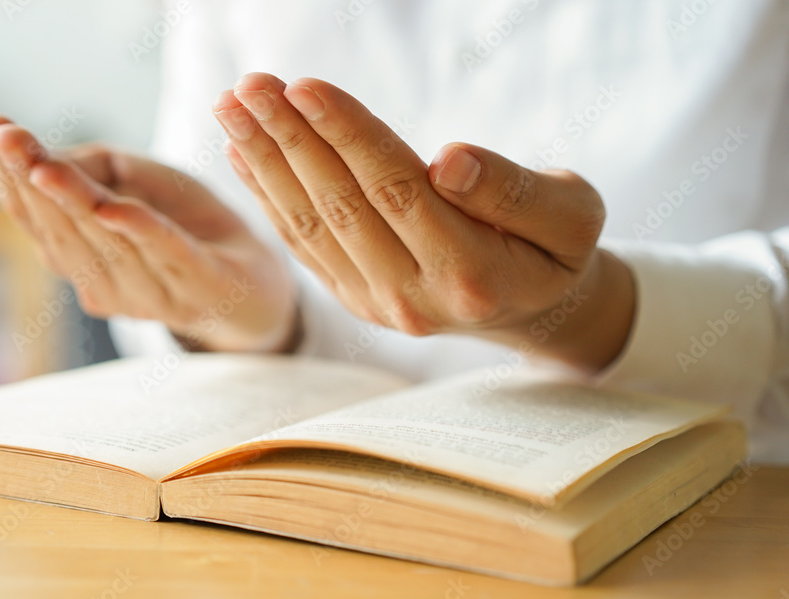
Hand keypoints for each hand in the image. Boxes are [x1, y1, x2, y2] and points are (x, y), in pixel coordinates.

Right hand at [0, 113, 297, 352]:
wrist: (256, 279)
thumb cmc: (186, 225)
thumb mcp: (137, 182)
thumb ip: (93, 167)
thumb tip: (47, 157)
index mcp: (84, 258)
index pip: (38, 216)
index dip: (11, 174)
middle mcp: (106, 282)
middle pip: (63, 227)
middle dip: (30, 179)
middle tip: (4, 135)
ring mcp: (150, 290)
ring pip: (105, 240)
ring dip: (72, 201)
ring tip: (42, 165)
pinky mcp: (200, 285)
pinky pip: (166, 255)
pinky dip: (139, 232)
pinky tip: (114, 208)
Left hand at [212, 73, 634, 371]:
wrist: (533, 309)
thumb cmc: (556, 249)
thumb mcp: (571, 215)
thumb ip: (515, 192)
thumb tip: (449, 161)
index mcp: (471, 274)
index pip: (397, 191)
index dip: (348, 136)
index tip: (304, 86)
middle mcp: (413, 298)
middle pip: (341, 207)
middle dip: (290, 140)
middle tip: (250, 86)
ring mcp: (377, 305)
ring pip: (311, 225)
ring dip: (266, 162)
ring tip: (231, 107)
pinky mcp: (354, 299)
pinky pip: (304, 244)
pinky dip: (269, 195)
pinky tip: (242, 151)